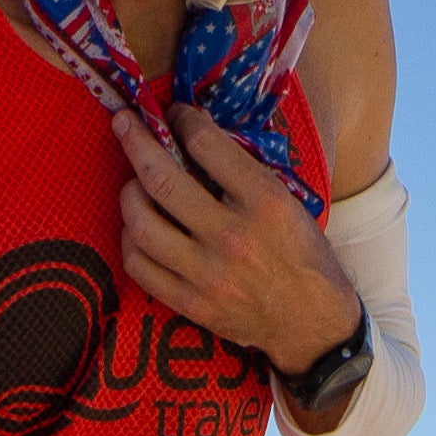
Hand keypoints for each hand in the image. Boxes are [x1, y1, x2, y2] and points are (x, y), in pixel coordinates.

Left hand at [114, 104, 360, 377]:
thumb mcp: (289, 203)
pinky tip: (138, 228)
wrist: (311, 323)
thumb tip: (193, 137)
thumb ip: (244, 174)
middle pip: (163, 181)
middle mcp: (233, 237)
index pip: (209, 146)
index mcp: (265, 203)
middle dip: (136, 142)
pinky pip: (139, 266)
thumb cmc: (301, 254)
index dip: (183, 120)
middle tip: (125, 122)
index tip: (173, 112)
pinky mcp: (191, 304)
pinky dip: (131, 240)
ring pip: (143, 225)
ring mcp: (208, 274)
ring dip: (129, 194)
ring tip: (132, 183)